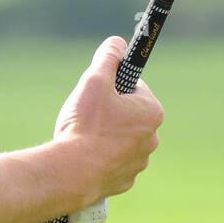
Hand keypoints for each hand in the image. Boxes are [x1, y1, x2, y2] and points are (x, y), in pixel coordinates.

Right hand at [53, 37, 162, 203]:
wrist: (71, 173)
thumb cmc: (85, 125)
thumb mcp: (94, 81)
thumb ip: (107, 58)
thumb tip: (117, 42)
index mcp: (151, 111)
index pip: (134, 87)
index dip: (112, 86)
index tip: (96, 93)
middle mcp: (152, 138)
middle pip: (127, 114)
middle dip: (109, 112)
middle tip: (86, 115)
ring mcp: (139, 162)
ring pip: (120, 139)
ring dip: (104, 135)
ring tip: (82, 137)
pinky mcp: (124, 180)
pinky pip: (113, 162)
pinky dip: (100, 157)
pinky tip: (84, 156)